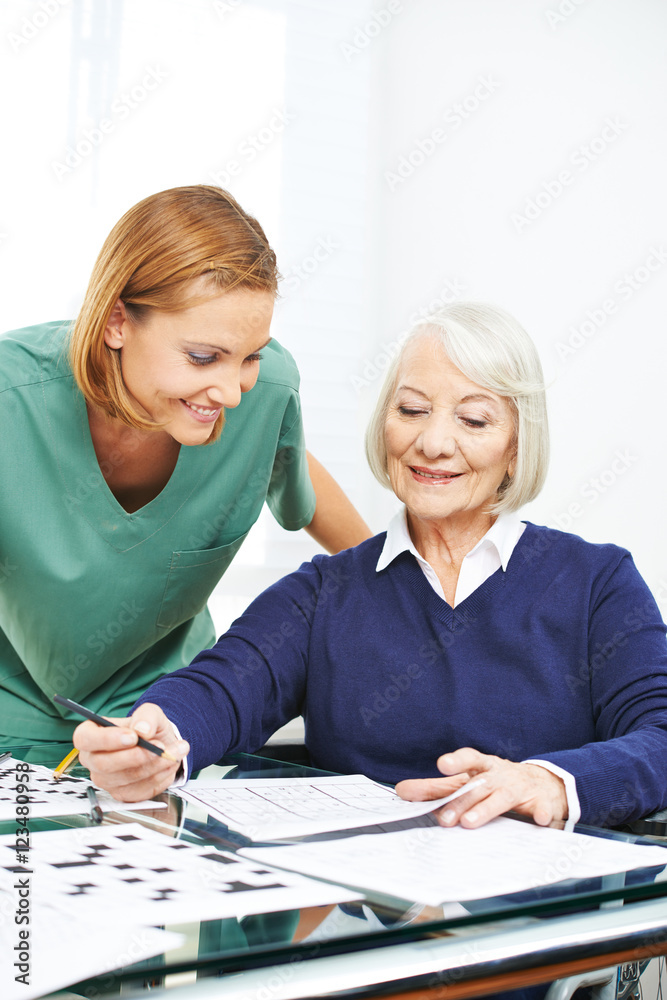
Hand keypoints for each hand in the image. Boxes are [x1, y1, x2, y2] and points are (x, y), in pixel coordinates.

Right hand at [74, 703, 188, 801]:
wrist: (161, 744)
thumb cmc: (147, 728)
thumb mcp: (150, 712)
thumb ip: (146, 715)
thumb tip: (142, 730)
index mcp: (91, 734)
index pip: (84, 739)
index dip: (106, 739)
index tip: (132, 737)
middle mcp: (93, 759)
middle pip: (103, 764)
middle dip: (136, 756)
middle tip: (159, 747)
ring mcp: (106, 780)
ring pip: (126, 778)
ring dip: (154, 765)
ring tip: (174, 752)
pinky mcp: (122, 794)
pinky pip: (139, 790)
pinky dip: (159, 777)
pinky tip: (169, 764)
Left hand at [395, 747, 567, 828]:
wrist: (542, 784)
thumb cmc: (496, 782)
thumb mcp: (466, 781)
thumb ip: (435, 788)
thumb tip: (401, 791)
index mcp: (482, 767)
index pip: (468, 759)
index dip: (456, 761)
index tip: (442, 765)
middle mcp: (500, 775)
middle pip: (479, 785)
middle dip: (462, 801)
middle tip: (445, 819)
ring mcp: (521, 788)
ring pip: (502, 798)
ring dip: (487, 809)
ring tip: (470, 822)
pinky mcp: (541, 803)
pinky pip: (543, 808)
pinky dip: (543, 813)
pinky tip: (541, 820)